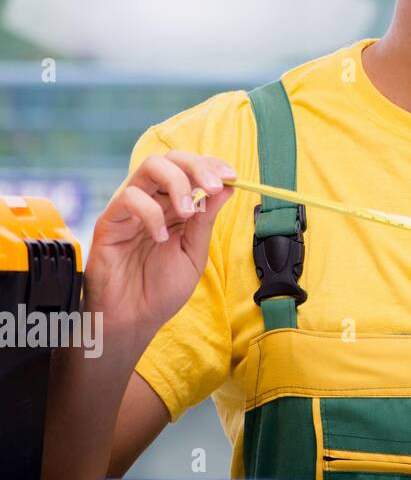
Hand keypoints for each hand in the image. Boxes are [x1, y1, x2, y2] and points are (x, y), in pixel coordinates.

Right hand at [84, 150, 236, 343]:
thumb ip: (205, 220)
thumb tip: (227, 188)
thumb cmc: (161, 290)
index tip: (233, 176)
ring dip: (176, 183)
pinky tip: (160, 237)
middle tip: (214, 185)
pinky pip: (129, 198)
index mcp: (174, 207)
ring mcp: (130, 209)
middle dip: (197, 166)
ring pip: (148, 168)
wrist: (134, 319)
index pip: (190, 170)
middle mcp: (152, 202)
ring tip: (186, 212)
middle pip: (170, 159)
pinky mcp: (110, 222)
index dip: (212, 166)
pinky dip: (151, 212)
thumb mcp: (193, 253)